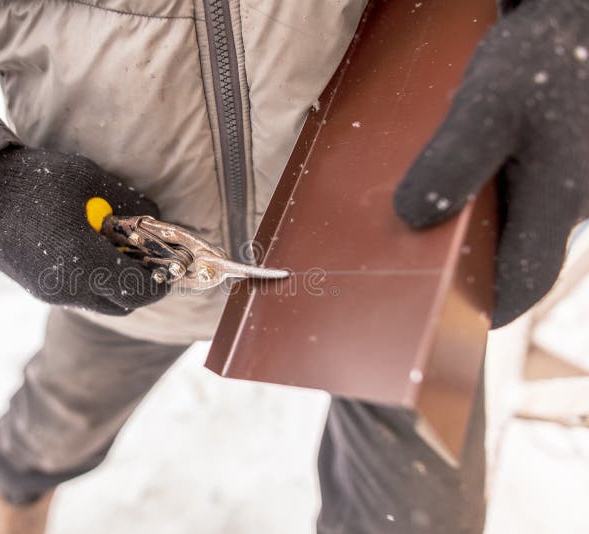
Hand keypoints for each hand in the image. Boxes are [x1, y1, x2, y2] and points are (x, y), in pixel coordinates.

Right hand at [0, 147, 165, 314]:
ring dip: (120, 287)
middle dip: (144, 287)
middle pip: (124, 305)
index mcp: (83, 262)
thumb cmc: (34, 182)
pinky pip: (82, 297)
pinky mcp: (40, 291)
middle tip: (151, 260)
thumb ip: (129, 201)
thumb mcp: (89, 179)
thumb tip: (156, 217)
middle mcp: (69, 288)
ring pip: (103, 304)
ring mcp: (52, 294)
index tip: (170, 264)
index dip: (161, 281)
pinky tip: (95, 253)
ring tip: (123, 254)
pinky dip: (98, 284)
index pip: (139, 291)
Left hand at [394, 0, 588, 327]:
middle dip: (476, 272)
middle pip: (520, 258)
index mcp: (558, 203)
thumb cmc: (540, 59)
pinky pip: (523, 200)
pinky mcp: (560, 163)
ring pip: (521, 228)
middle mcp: (570, 202)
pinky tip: (456, 190)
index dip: (487, 308)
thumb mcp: (488, 106)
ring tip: (429, 231)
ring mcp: (570, 183)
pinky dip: (488, 205)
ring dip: (480, 236)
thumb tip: (412, 216)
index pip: (524, 283)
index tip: (449, 320)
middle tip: (428, 274)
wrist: (573, 20)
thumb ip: (454, 162)